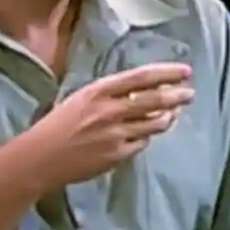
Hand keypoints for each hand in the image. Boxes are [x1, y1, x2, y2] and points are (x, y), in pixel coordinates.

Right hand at [19, 62, 193, 189]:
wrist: (40, 158)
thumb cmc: (57, 125)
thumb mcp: (81, 98)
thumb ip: (109, 93)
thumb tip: (141, 90)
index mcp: (99, 91)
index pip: (142, 77)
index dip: (167, 73)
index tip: (185, 71)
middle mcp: (110, 110)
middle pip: (155, 100)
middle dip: (178, 95)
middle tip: (190, 93)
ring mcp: (115, 133)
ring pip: (155, 123)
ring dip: (169, 117)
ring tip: (174, 114)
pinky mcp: (117, 154)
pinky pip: (142, 143)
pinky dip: (147, 137)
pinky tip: (147, 134)